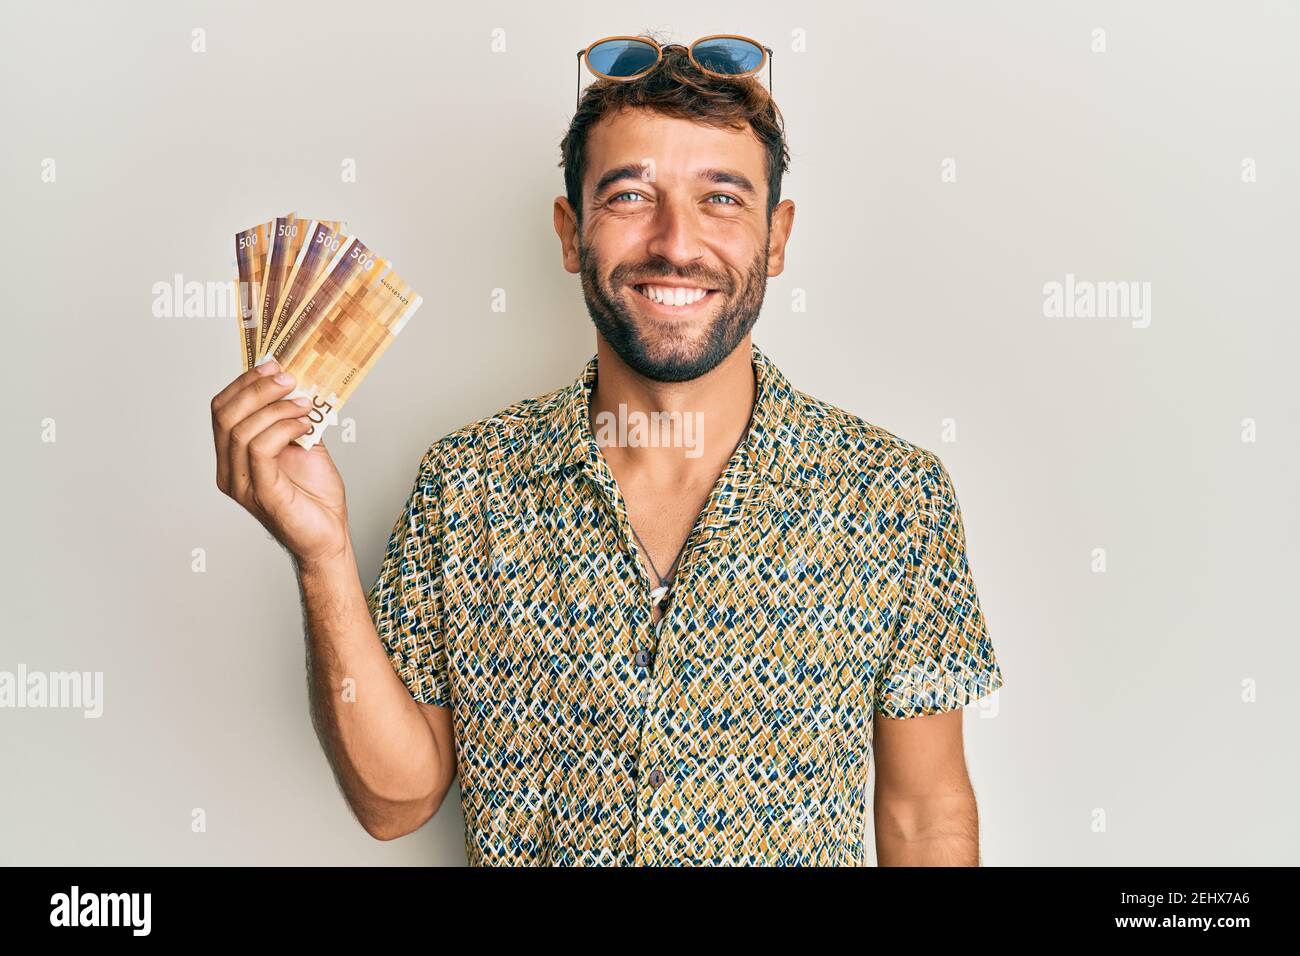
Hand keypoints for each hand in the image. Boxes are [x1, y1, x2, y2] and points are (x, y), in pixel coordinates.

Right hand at [211, 361, 349, 565]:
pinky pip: (260, 449)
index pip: (222, 409)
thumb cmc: (316, 498)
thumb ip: (293, 419)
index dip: (245, 382)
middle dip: (257, 388)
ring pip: (240, 429)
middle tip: (289, 378)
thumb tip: (299, 385)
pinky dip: (283, 428)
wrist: (329, 537)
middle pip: (225, 415)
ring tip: (305, 404)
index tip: (273, 365)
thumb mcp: (304, 447)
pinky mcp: (261, 492)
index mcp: (233, 457)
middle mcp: (229, 470)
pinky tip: (305, 425)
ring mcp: (242, 483)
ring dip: (276, 407)